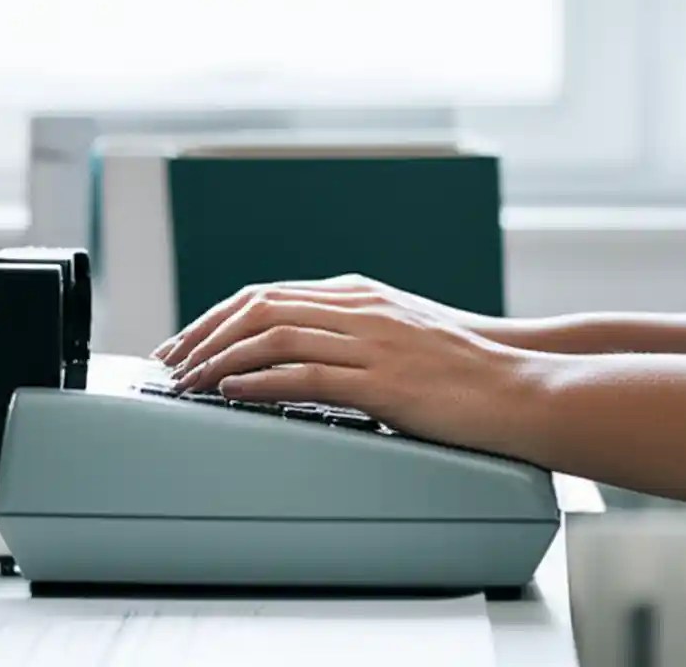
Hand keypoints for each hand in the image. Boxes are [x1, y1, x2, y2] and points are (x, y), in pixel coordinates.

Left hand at [155, 280, 547, 455]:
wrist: (517, 385)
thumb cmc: (459, 369)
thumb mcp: (398, 335)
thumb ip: (350, 333)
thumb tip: (297, 354)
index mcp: (357, 294)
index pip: (266, 294)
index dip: (216, 317)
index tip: (184, 342)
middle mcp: (357, 308)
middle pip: (258, 307)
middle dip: (203, 335)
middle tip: (169, 364)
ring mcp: (370, 340)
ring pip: (273, 336)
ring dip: (220, 360)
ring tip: (187, 383)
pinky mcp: (381, 379)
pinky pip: (305, 374)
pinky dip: (259, 382)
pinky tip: (231, 392)